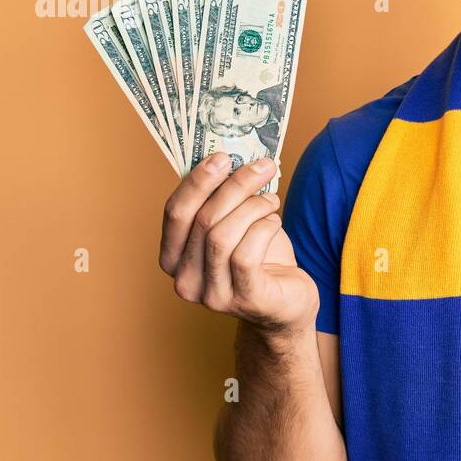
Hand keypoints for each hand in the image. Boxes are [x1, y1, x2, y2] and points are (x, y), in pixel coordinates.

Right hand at [159, 153, 318, 334]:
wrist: (286, 304)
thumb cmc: (258, 259)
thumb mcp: (232, 226)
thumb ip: (220, 201)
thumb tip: (226, 159)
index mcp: (173, 258)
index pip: (175, 213)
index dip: (197, 182)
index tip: (222, 157)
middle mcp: (185, 281)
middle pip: (202, 220)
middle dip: (234, 186)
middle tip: (261, 166)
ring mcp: (213, 295)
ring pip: (222, 235)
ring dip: (252, 207)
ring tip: (271, 200)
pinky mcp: (245, 300)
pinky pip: (246, 254)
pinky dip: (264, 228)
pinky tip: (274, 222)